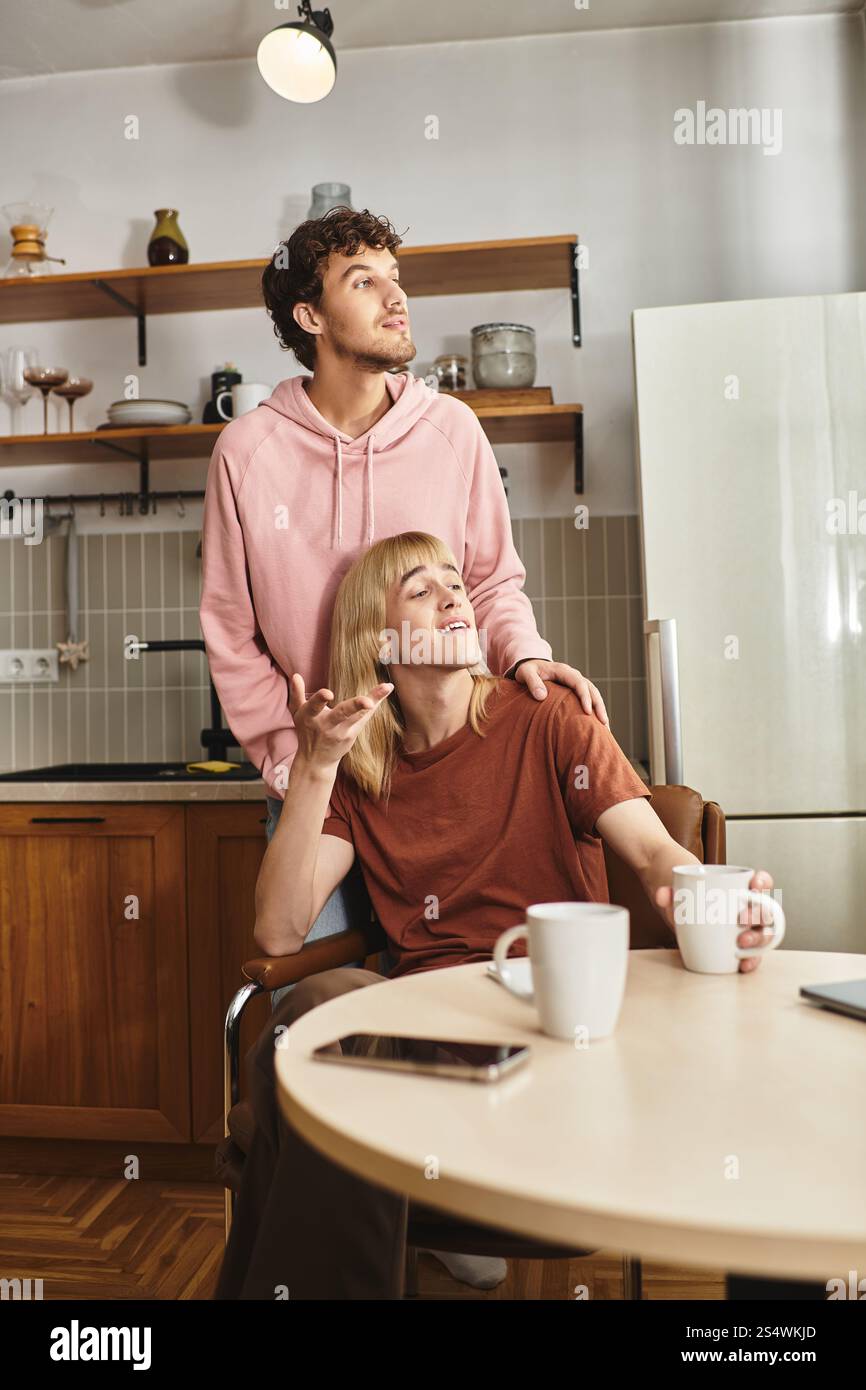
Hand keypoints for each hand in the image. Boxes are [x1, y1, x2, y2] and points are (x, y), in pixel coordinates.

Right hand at [289, 674, 392, 770]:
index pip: (314, 707)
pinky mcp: (353, 734)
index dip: (320, 700)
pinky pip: (365, 716)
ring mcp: (342, 731)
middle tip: (368, 702)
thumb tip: (296, 675)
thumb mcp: (298, 713)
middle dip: (354, 706)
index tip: (328, 693)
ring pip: (359, 715)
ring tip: (387, 687)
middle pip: (342, 713)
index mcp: (310, 717)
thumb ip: (296, 694)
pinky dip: (375, 703)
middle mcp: (327, 725)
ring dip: (373, 701)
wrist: (316, 761)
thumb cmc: (307, 731)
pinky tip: (385, 689)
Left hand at [514, 659, 607, 722]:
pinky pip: (589, 699)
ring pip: (594, 695)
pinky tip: (597, 726)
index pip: (579, 682)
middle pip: (592, 689)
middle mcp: (573, 676)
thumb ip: (532, 682)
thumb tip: (541, 697)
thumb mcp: (525, 673)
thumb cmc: (527, 670)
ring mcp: (576, 683)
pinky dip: (594, 711)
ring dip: (600, 710)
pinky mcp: (575, 691)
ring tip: (606, 728)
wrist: (531, 666)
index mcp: (563, 671)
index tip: (587, 711)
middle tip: (604, 723)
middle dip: (599, 706)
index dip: (584, 696)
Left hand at [655, 869, 775, 972]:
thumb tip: (662, 896)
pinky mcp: (737, 947)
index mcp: (739, 889)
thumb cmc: (684, 893)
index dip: (763, 883)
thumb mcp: (675, 889)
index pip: (760, 883)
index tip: (753, 885)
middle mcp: (747, 909)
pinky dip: (751, 960)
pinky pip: (751, 955)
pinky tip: (743, 965)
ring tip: (741, 944)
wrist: (678, 909)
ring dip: (758, 939)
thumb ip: (667, 891)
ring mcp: (744, 929)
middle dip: (759, 915)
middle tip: (742, 920)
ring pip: (763, 934)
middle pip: (765, 911)